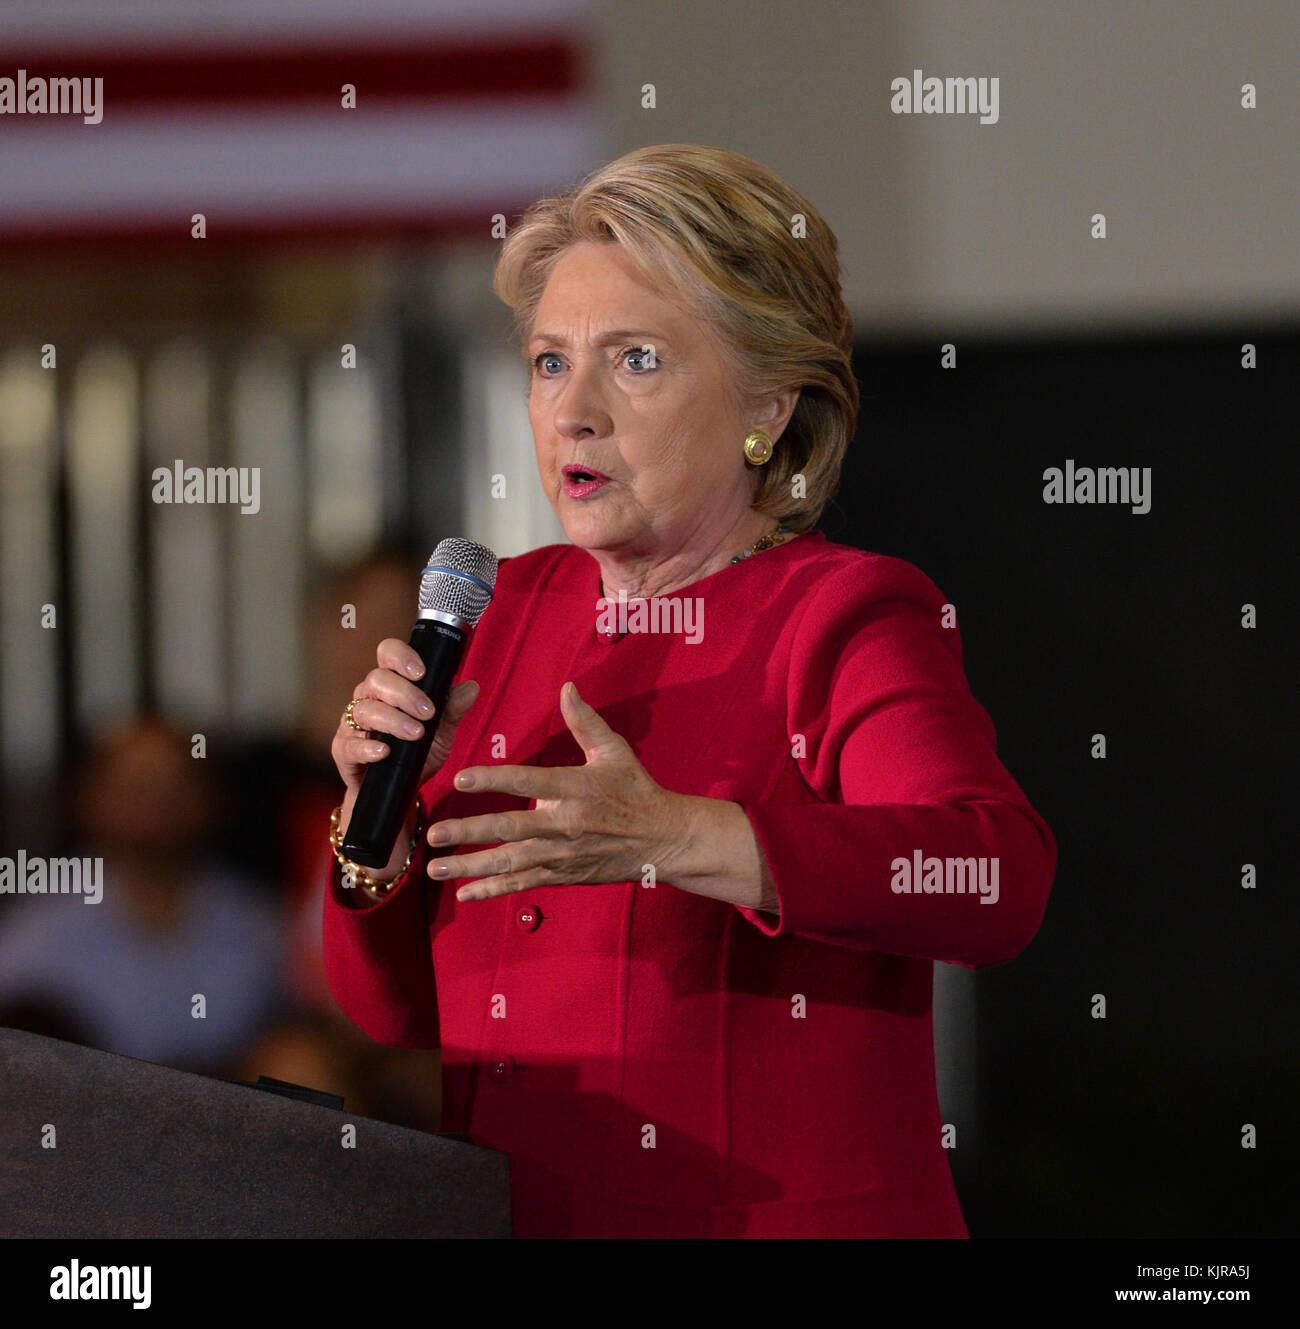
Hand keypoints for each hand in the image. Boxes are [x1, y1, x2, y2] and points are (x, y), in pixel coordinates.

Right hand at [331, 636, 480, 831]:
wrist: (401, 791)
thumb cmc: (418, 754)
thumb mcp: (442, 732)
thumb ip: (453, 709)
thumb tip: (472, 687)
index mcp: (390, 685)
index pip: (388, 655)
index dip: (401, 656)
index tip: (421, 672)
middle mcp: (368, 698)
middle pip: (377, 680)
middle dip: (405, 693)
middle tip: (428, 712)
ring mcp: (353, 724)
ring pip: (364, 710)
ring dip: (393, 720)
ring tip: (416, 734)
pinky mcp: (343, 750)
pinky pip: (348, 744)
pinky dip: (367, 748)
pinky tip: (384, 752)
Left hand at [425, 681, 696, 900]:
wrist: (663, 839)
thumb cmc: (637, 790)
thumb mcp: (614, 751)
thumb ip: (585, 721)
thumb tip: (567, 688)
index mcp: (576, 788)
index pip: (527, 782)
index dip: (493, 780)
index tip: (460, 777)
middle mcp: (565, 825)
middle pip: (510, 829)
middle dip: (469, 832)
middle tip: (434, 833)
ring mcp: (562, 853)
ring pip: (510, 862)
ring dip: (471, 866)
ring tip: (435, 867)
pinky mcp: (563, 874)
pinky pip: (523, 883)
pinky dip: (494, 890)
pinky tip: (465, 893)